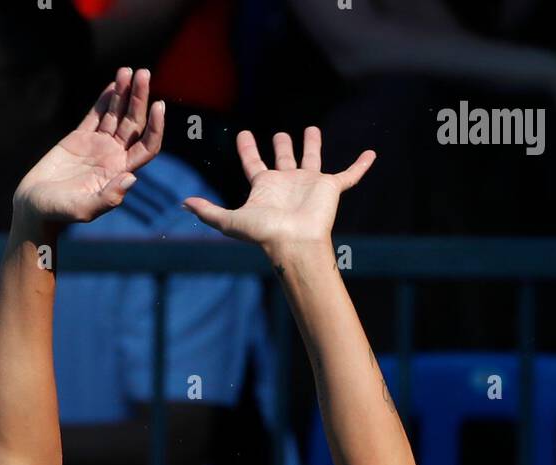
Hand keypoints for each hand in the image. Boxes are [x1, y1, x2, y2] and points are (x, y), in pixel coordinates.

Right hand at [12, 67, 164, 225]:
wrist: (35, 207)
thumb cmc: (60, 213)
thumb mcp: (84, 209)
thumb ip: (108, 198)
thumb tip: (132, 179)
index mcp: (119, 172)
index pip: (146, 146)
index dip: (155, 127)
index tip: (159, 105)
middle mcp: (113, 157)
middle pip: (134, 124)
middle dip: (140, 99)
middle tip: (144, 73)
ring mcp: (97, 146)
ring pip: (116, 115)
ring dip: (124, 93)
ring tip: (129, 70)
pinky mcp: (80, 138)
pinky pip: (96, 114)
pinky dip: (105, 98)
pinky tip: (114, 83)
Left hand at [182, 128, 374, 256]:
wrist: (296, 243)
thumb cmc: (265, 234)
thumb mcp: (230, 221)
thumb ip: (209, 212)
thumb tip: (183, 204)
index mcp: (266, 188)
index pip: (254, 163)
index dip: (248, 149)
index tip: (244, 135)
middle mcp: (287, 184)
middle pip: (284, 159)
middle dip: (283, 146)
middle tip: (281, 133)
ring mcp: (310, 185)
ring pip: (312, 159)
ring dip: (313, 146)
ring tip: (312, 130)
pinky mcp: (331, 188)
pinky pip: (349, 175)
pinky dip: (361, 166)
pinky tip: (372, 154)